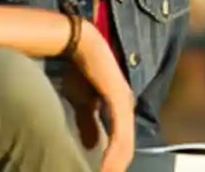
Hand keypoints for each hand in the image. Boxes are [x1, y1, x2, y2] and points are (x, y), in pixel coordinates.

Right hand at [64, 20, 134, 171]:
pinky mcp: (119, 100)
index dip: (113, 162)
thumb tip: (91, 145)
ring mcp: (124, 103)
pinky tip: (109, 167)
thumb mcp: (82, 102)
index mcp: (119, 108)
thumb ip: (88, 123)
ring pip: (125, 144)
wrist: (79, 45)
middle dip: (116, 166)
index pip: (121, 143)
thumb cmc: (80, 70)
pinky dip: (114, 152)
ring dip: (116, 165)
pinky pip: (119, 132)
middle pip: (126, 148)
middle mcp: (126, 107)